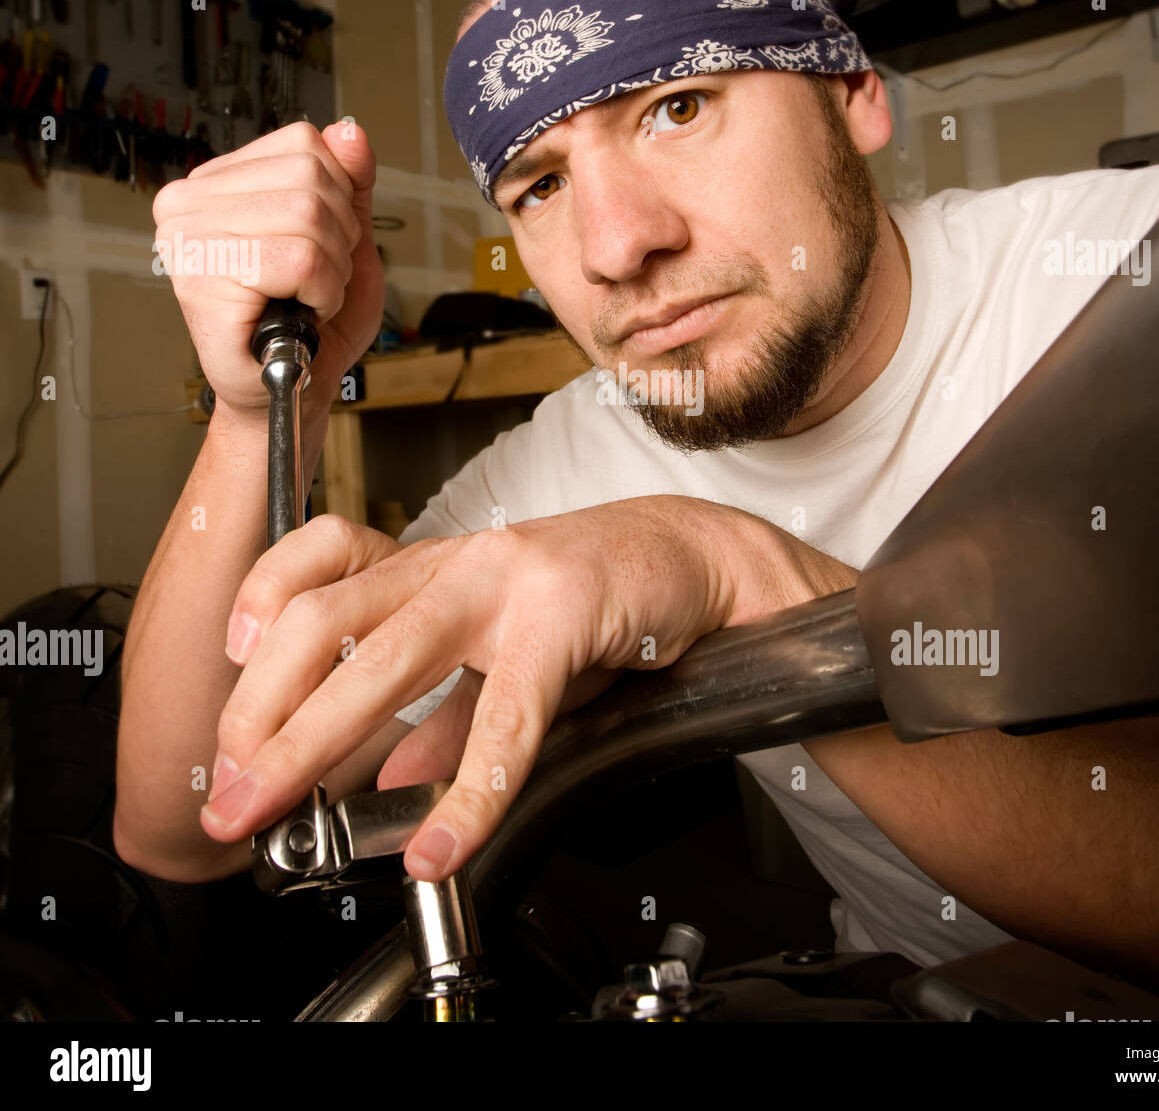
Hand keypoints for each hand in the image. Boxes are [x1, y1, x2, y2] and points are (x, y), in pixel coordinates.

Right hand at [151, 120, 385, 428]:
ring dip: (331, 269)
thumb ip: (349, 182)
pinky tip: (299, 312)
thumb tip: (351, 132)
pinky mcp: (202, 278)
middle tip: (313, 280)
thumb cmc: (310, 321)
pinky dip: (321, 292)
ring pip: (310, 217)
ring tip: (304, 297)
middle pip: (312, 176)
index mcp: (216, 182)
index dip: (338, 197)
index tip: (318, 243)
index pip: (306, 144)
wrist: (289, 388)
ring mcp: (189, 237)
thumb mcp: (346, 237)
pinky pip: (301, 260)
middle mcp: (188, 202)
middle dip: (339, 237)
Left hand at [199, 498, 856, 879]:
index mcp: (430, 566)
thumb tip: (390, 778)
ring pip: (387, 655)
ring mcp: (504, 580)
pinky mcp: (561, 615)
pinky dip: (467, 789)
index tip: (233, 729)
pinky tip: (441, 839)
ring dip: (318, 738)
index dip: (253, 650)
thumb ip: (447, 714)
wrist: (691, 556)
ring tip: (283, 805)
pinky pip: (504, 715)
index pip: (310, 585)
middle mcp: (453, 561)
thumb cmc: (597, 597)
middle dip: (259, 715)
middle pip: (322, 622)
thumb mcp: (505, 653)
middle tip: (230, 795)